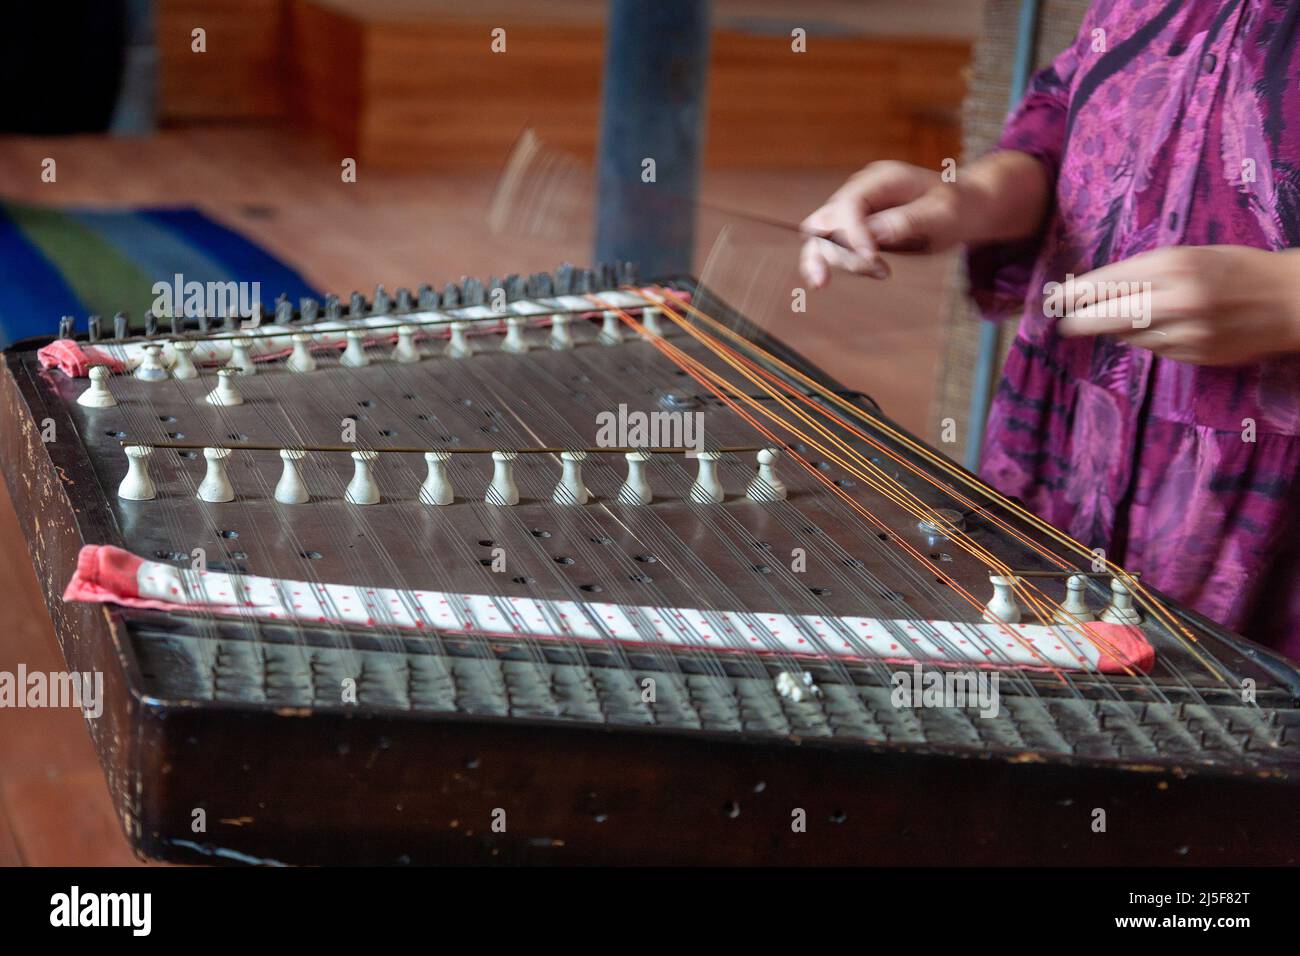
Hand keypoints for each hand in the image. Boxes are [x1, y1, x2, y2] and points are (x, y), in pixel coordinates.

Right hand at [799, 161, 961, 286]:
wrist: (969, 207)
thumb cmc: (960, 207)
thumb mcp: (944, 213)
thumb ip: (909, 221)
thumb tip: (873, 234)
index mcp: (882, 179)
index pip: (848, 205)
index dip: (852, 235)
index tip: (874, 259)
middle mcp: (862, 191)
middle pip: (823, 222)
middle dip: (837, 252)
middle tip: (875, 270)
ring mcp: (856, 211)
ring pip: (821, 239)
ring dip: (839, 262)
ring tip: (882, 273)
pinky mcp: (857, 230)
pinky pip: (833, 249)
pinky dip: (838, 265)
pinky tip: (862, 275)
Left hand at [1056, 246, 1299, 365]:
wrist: (1291, 300)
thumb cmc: (1237, 269)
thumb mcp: (1192, 256)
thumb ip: (1148, 271)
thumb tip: (1100, 290)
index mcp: (1175, 265)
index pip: (1109, 282)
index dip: (1077, 293)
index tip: (1056, 299)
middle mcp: (1176, 299)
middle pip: (1108, 316)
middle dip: (1080, 322)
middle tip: (1064, 324)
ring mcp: (1185, 332)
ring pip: (1129, 337)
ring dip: (1117, 331)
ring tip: (1118, 320)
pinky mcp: (1194, 356)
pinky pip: (1154, 350)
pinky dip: (1146, 341)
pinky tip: (1156, 329)